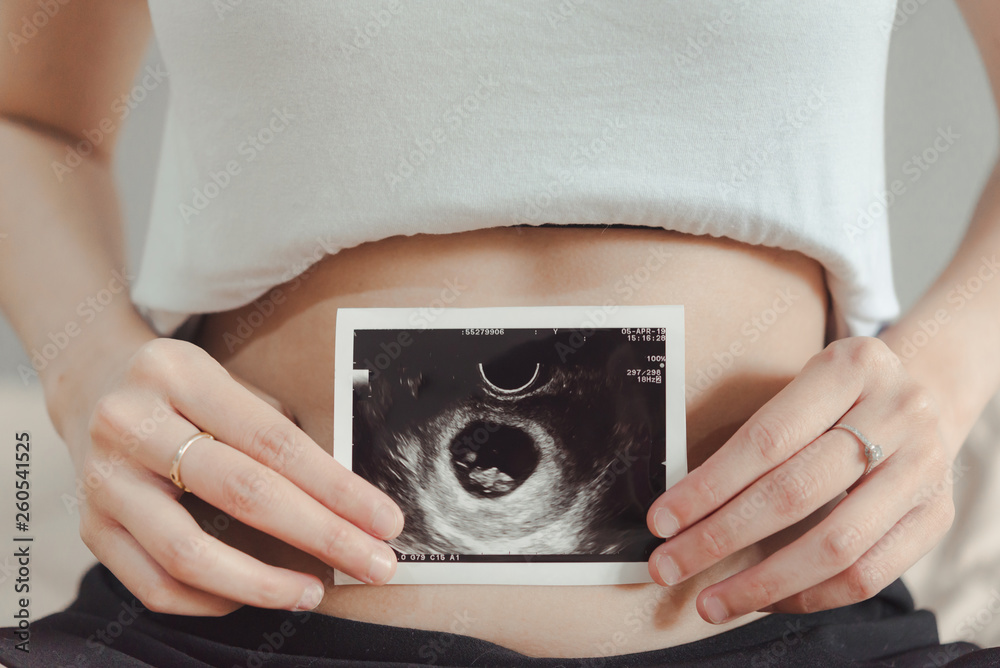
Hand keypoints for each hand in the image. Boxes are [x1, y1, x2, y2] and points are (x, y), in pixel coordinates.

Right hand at [59, 336, 403, 615]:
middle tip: (376, 564)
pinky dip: (211, 599)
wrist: (93, 384)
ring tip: (314, 592)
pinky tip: (253, 594)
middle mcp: (131, 423)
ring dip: (265, 584)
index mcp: (179, 373)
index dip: (337, 487)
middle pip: (242, 493)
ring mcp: (103, 480)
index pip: (274, 442)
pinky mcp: (89, 528)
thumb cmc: (186, 390)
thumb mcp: (229, 381)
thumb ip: (276, 430)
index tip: (385, 521)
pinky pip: (154, 584)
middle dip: (322, 535)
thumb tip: (350, 499)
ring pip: (188, 553)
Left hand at [645, 336, 955, 623]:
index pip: (766, 439)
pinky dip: (810, 595)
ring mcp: (925, 467)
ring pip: (834, 545)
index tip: (661, 520)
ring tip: (710, 600)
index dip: (707, 486)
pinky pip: (868, 575)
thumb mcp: (803, 384)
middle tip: (667, 565)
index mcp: (852, 367)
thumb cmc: (837, 397)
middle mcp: (898, 413)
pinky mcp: (937, 516)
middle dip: (719, 538)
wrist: (927, 394)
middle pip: (794, 493)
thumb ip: (756, 435)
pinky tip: (765, 599)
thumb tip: (679, 506)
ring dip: (761, 583)